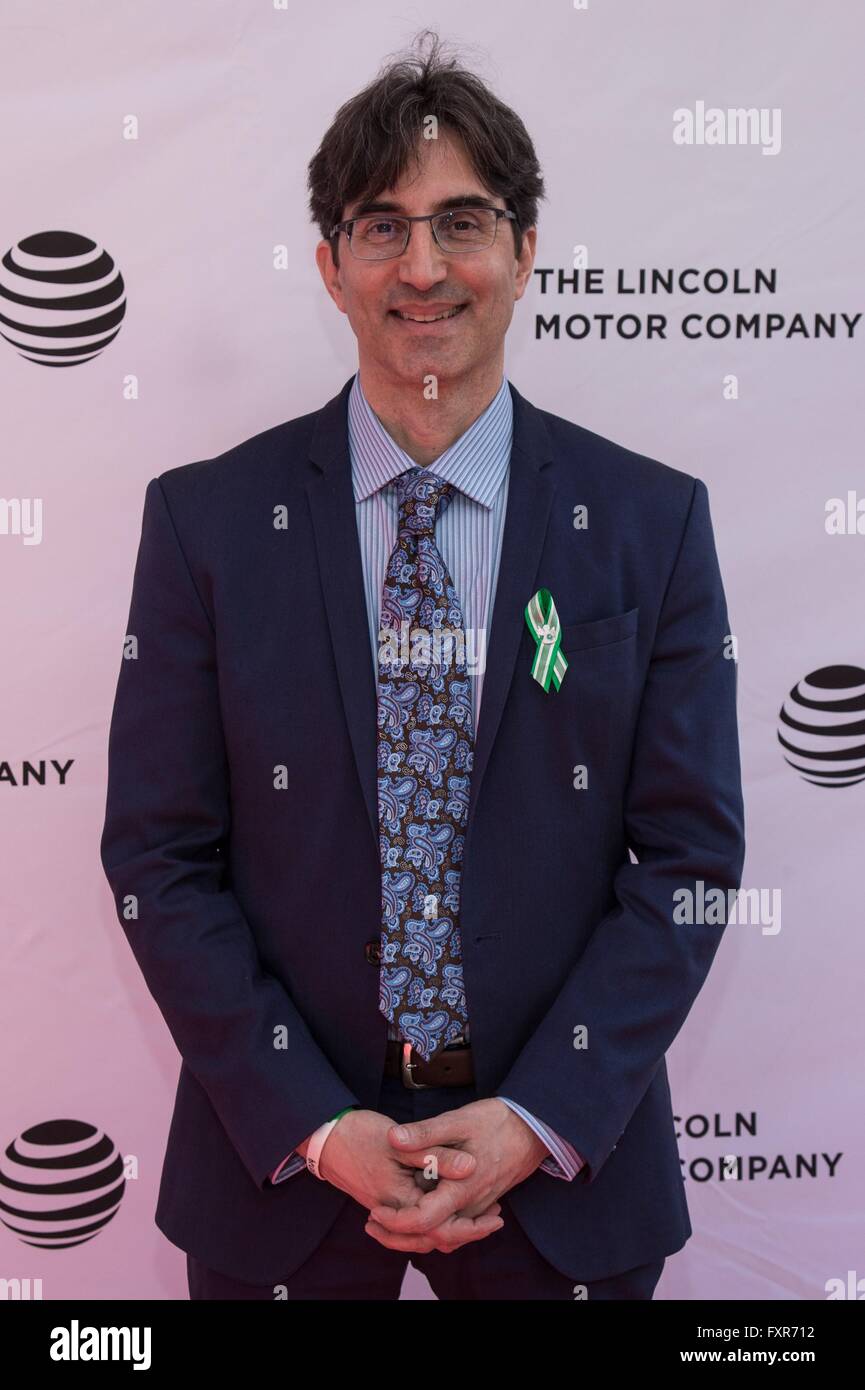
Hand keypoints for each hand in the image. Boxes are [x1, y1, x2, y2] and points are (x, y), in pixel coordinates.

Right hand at [309, 1109, 504, 1248]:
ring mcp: (387, 1210)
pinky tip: (446, 1207)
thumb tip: (471, 1165)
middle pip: (435, 1238)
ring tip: (477, 1218)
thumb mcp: (400, 1142)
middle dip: (467, 1232)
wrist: (324, 1137)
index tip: (496, 1216)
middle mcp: (394, 1212)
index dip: (472, 1226)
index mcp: (400, 1200)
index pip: (442, 1226)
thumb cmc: (359, 1135)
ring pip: (423, 1235)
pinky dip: (433, 1222)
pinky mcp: (384, 1202)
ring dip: (451, 1228)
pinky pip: (413, 1224)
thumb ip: (435, 1155)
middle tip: (494, 1221)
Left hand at [364, 1099, 547, 1253]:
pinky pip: (457, 1225)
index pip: (423, 1220)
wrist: (535, 1128)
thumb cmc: (498, 1122)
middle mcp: (470, 1204)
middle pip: (432, 1237)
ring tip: (391, 1220)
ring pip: (446, 1234)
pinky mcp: (483, 1202)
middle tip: (374, 1222)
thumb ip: (425, 1133)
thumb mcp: (458, 1121)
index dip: (395, 1221)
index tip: (375, 1211)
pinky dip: (437, 1225)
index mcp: (461, 1188)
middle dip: (400, 1236)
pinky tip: (423, 1211)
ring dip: (417, 1232)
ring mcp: (478, 1206)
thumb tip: (393, 1139)